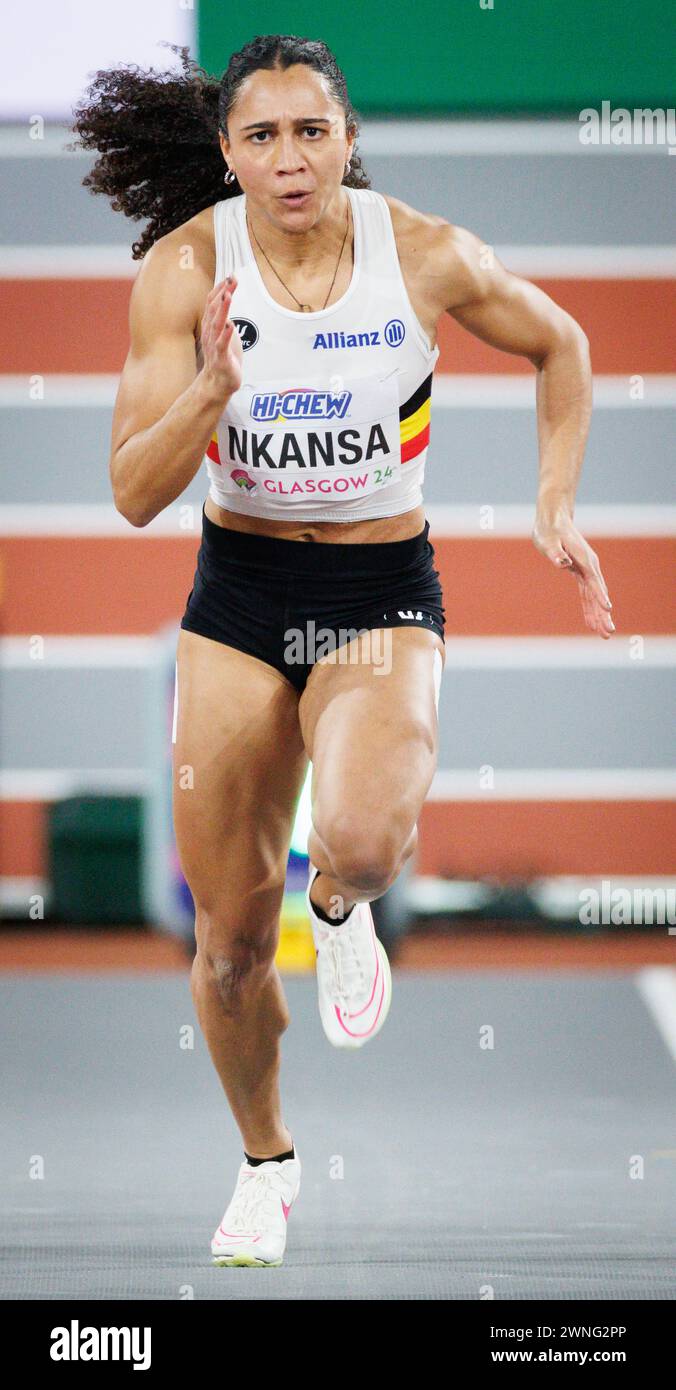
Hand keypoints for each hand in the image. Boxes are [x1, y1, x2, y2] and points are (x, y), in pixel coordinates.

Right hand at [199, 276, 243, 399]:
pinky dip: (225, 334)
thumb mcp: (224, 333)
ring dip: (222, 309)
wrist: (218, 383)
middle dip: (223, 293)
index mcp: (211, 326)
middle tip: (231, 279)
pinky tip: (230, 325)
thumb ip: (224, 317)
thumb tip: (227, 301)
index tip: (230, 276)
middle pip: (214, 309)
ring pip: (216, 324)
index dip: (221, 289)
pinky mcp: (221, 358)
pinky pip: (221, 345)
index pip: (213, 303)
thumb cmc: (224, 357)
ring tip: (228, 294)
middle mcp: (210, 333)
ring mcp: (214, 345)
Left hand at [532, 512, 614, 638]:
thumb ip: (555, 552)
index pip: (593, 580)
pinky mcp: (581, 573)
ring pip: (594, 597)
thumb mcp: (548, 540)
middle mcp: (589, 566)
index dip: (600, 595)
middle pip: (598, 593)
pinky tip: (591, 623)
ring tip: (604, 634)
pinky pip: (587, 595)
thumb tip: (562, 563)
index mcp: (584, 559)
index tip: (608, 608)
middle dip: (603, 614)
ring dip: (599, 615)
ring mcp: (587, 570)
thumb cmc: (549, 530)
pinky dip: (590, 608)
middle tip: (608, 632)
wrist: (553, 520)